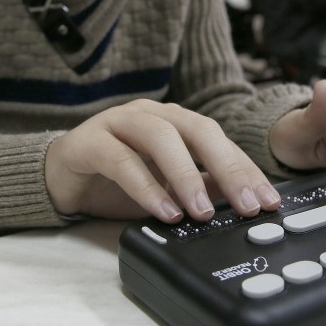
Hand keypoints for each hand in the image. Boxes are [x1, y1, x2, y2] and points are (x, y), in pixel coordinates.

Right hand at [44, 99, 281, 222]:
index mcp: (173, 120)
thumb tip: (241, 200)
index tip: (268, 199)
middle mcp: (150, 114)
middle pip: (197, 129)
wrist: (58, 176)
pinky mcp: (90, 141)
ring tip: (203, 212)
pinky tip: (163, 211)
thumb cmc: (114, 180)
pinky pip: (120, 160)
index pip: (219, 139)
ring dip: (186, 175)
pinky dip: (145, 187)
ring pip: (160, 138)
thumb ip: (200, 187)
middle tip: (248, 203)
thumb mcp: (166, 188)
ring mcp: (118, 122)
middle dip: (227, 167)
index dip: (245, 168)